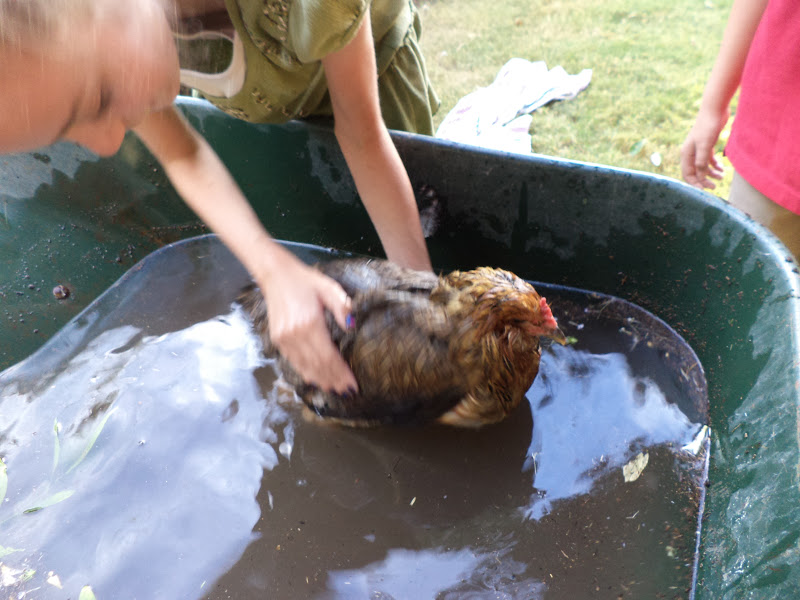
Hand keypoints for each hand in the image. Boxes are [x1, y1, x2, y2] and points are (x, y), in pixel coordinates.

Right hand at [260, 258, 357, 394]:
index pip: (328, 356)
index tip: (353, 384)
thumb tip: (352, 326)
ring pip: (304, 367)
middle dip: (334, 380)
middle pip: (317, 365)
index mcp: (309, 324)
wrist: (276, 275)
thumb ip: (342, 307)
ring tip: (335, 390)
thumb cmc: (305, 281)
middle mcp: (295, 335)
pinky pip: (294, 362)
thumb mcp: (328, 288)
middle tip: (347, 392)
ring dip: (321, 380)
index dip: (341, 373)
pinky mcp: (278, 340)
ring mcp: (284, 339)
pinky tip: (316, 380)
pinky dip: (306, 373)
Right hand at [680, 107, 727, 189]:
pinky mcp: (707, 144)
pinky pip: (709, 159)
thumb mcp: (705, 145)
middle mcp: (691, 153)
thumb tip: (700, 176)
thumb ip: (701, 161)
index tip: (704, 190)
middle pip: (695, 172)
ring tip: (722, 176)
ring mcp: (699, 149)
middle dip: (704, 180)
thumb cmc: (707, 126)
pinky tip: (722, 168)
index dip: (695, 183)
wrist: (714, 109)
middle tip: (715, 186)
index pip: (687, 174)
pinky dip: (715, 165)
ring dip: (711, 173)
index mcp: (686, 154)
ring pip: (703, 166)